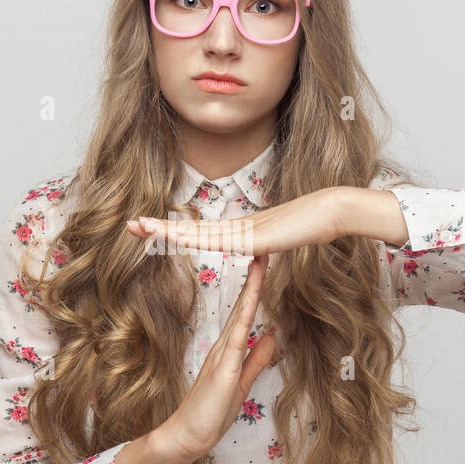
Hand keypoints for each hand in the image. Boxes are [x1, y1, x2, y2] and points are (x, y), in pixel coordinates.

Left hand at [125, 187, 346, 258]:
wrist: (333, 210)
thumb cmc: (312, 225)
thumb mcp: (281, 241)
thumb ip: (266, 245)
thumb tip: (257, 253)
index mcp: (240, 230)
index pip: (199, 233)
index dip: (173, 230)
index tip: (149, 230)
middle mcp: (237, 227)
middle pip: (191, 229)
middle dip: (159, 227)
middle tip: (130, 226)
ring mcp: (245, 230)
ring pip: (198, 233)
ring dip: (168, 231)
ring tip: (140, 228)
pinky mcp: (255, 236)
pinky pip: (220, 240)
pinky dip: (196, 239)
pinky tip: (176, 238)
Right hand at [159, 253, 277, 463]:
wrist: (188, 436)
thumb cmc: (211, 413)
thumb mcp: (241, 381)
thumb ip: (256, 359)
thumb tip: (272, 336)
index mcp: (229, 348)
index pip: (246, 311)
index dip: (256, 287)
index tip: (265, 263)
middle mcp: (224, 345)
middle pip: (243, 304)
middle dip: (255, 276)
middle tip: (265, 246)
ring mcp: (222, 354)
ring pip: (241, 313)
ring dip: (252, 287)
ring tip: (262, 261)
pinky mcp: (223, 368)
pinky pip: (237, 336)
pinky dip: (245, 315)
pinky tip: (253, 300)